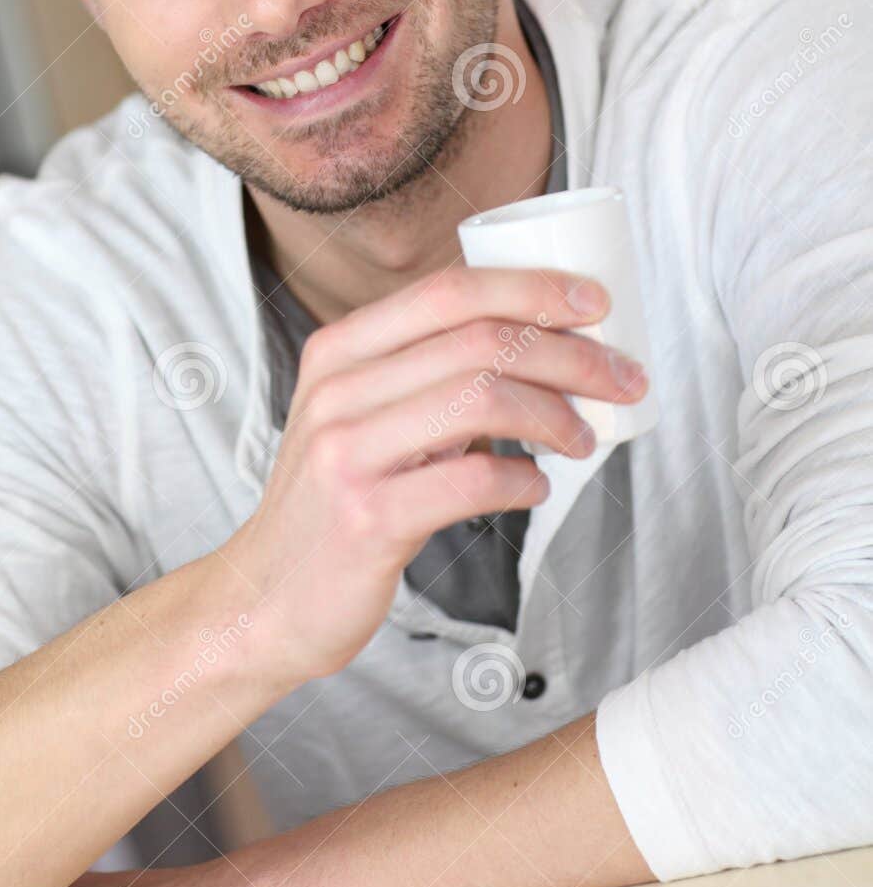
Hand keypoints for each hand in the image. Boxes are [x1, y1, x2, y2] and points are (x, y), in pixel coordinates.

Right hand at [226, 263, 647, 685]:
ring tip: (583, 437)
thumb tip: (537, 349)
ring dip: (557, 414)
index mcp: (338, 351)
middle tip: (621, 378)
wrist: (266, 599)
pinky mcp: (368, 518)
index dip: (532, 288)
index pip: (449, 291)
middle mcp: (338, 391)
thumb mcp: (356, 419)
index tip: (594, 302)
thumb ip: (420, 378)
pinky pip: (474, 481)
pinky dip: (524, 481)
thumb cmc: (331, 505)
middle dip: (570, 352)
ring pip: (483, 399)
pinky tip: (536, 488)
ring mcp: (347, 453)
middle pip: (480, 340)